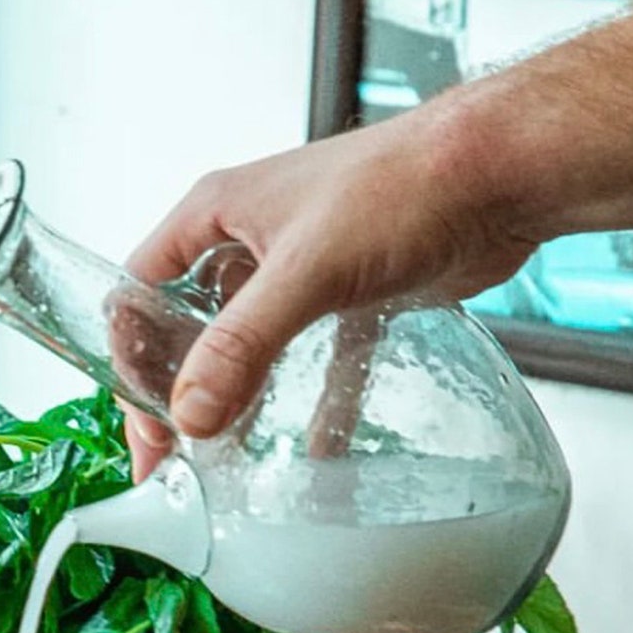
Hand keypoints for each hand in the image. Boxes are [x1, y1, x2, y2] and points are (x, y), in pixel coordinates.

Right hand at [123, 99, 538, 446]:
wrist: (503, 170)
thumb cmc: (403, 185)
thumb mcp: (305, 269)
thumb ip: (241, 346)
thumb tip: (190, 417)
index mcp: (215, 213)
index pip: (138, 291)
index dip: (130, 359)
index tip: (147, 420)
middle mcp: (250, 238)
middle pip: (187, 326)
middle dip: (177, 392)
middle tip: (173, 458)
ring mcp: (302, 267)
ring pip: (249, 346)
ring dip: (236, 401)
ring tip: (225, 461)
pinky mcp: (352, 296)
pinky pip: (317, 363)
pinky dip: (312, 405)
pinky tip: (312, 451)